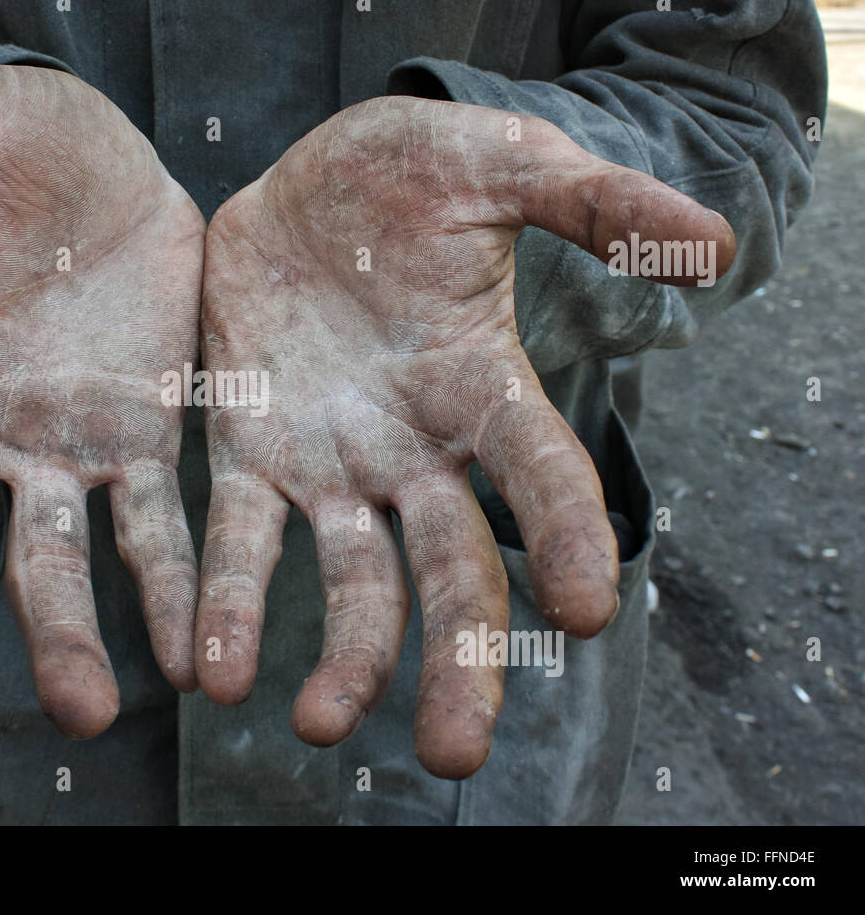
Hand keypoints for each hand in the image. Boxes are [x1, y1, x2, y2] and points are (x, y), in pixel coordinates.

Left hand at [196, 97, 733, 776]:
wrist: (300, 183)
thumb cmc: (411, 173)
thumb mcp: (499, 167)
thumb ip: (592, 202)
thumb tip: (713, 243)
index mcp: (483, 386)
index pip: (542, 474)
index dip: (569, 536)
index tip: (587, 611)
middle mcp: (416, 450)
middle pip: (450, 571)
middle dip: (458, 659)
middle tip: (455, 755)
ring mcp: (332, 462)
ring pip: (351, 580)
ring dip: (343, 659)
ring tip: (321, 724)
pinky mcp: (251, 453)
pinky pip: (237, 540)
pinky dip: (227, 603)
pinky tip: (208, 670)